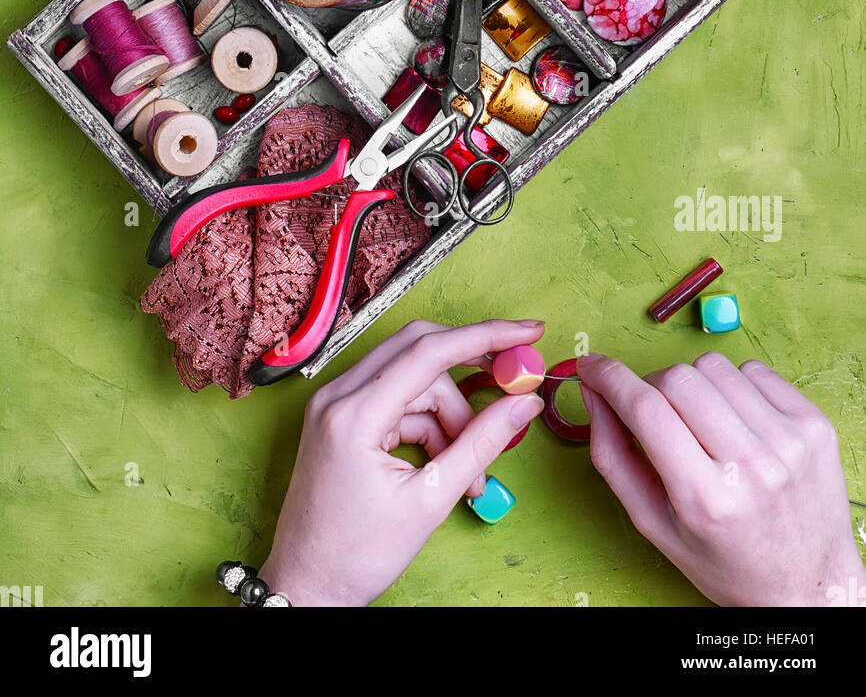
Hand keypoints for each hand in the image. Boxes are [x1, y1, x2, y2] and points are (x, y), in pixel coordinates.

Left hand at [259, 318, 544, 605]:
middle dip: (469, 368)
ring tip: (467, 470)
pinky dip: (426, 425)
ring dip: (448, 413)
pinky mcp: (339, 417)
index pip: (429, 351)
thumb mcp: (430, 500)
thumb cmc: (356, 555)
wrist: (306, 586)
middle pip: (418, 350)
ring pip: (411, 378)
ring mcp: (334, 404)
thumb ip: (481, 443)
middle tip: (511, 380)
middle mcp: (337, 395)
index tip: (527, 331)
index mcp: (354, 412)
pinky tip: (443, 464)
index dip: (485, 336)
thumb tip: (524, 404)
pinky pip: (396, 399)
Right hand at [578, 351, 865, 606]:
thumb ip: (613, 456)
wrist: (807, 584)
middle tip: (655, 414)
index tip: (591, 366)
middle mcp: (751, 466)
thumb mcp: (654, 524)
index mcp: (706, 499)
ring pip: (714, 366)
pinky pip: (754, 370)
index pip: (645, 409)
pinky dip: (733, 386)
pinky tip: (736, 422)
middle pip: (677, 378)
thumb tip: (594, 391)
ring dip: (694, 384)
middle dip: (651, 386)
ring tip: (702, 423)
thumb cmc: (726, 560)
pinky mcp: (814, 424)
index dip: (608, 378)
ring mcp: (789, 441)